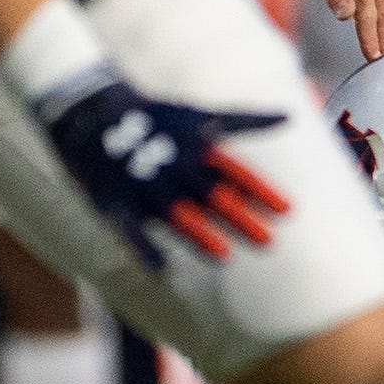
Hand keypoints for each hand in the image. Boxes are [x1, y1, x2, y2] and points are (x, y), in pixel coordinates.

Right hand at [34, 76, 287, 265]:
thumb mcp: (199, 115)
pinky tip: (163, 270)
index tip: (288, 211)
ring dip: (200, 235)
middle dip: (240, 219)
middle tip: (268, 241)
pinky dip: (144, 249)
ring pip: (177, 215)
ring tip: (224, 256)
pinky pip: (129, 230)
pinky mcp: (115, 202)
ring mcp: (144, 187)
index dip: (261, 191)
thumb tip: (292, 115)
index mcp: (194, 147)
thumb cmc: (155, 117)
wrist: (91, 113)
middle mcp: (172, 167)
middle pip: (212, 196)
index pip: (234, 171)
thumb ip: (245, 120)